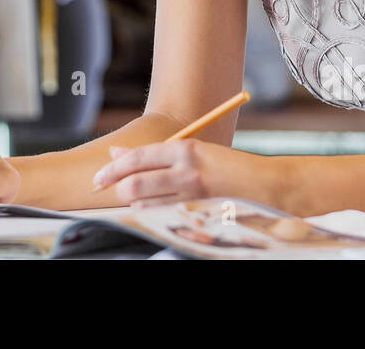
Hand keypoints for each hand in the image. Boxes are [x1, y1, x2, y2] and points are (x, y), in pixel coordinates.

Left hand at [90, 139, 263, 206]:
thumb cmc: (225, 166)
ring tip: (137, 198)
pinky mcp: (198, 213)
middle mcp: (186, 170)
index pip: (137, 158)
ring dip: (134, 203)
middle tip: (112, 190)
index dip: (113, 169)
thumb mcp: (193, 151)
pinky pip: (162, 216)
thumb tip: (117, 154)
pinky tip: (153, 209)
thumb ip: (157, 155)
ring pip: (145, 205)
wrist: (265, 184)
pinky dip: (150, 213)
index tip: (99, 177)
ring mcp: (192, 194)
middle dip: (118, 190)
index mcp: (184, 148)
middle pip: (135, 185)